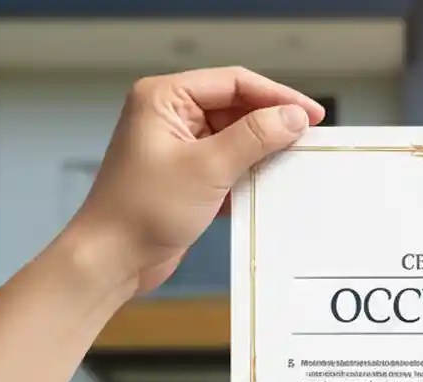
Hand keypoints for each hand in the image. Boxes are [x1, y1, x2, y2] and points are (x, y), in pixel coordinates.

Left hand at [67, 66, 325, 293]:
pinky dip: (249, 173)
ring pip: (235, 137)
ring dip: (263, 151)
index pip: (233, 82)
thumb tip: (293, 117)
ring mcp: (177, 147)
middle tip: (309, 140)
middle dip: (271, 124)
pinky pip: (227, 164)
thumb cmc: (141, 211)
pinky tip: (271, 186)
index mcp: (165, 98)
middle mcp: (170, 116)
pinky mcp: (185, 176)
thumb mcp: (207, 168)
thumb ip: (254, 137)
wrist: (111, 259)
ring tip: (295, 163)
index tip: (311, 114)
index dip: (276, 96)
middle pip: (236, 107)